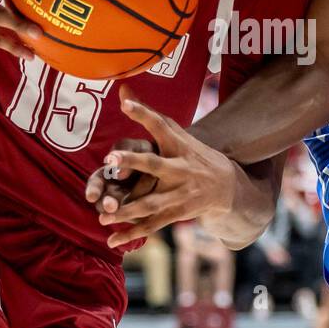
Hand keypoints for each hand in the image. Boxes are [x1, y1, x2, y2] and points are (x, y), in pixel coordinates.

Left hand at [91, 88, 238, 247]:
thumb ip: (147, 113)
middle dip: (133, 161)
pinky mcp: (177, 213)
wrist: (226, 186)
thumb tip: (121, 87)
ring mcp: (179, 193)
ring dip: (126, 209)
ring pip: (150, 202)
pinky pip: (151, 225)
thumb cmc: (192, 154)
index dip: (142, 113)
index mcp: (177, 144)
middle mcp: (178, 167)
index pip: (159, 125)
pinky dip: (131, 234)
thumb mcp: (176, 133)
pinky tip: (111, 240)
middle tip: (110, 159)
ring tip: (102, 214)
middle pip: (154, 164)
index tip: (124, 102)